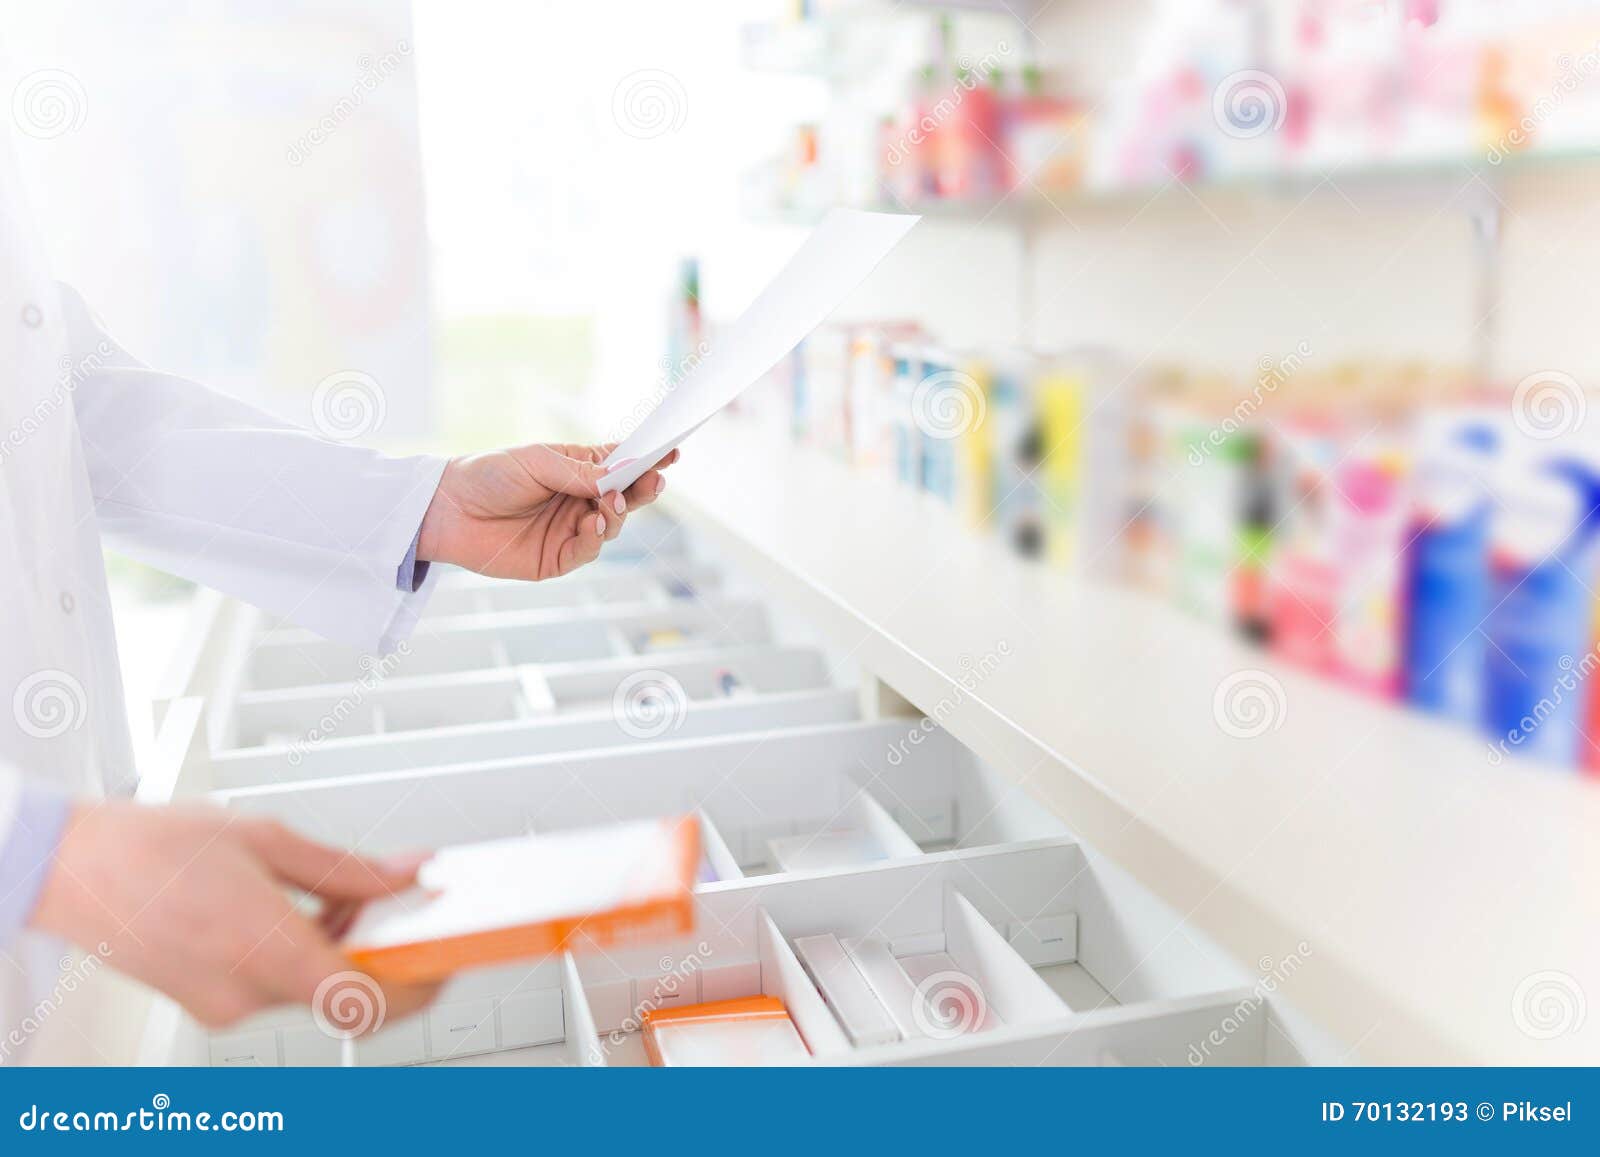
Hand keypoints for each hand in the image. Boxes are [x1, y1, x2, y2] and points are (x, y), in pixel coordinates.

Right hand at [29, 802, 437, 1029]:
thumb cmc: (150, 847)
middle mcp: (245, 992)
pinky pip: (282, 986)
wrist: (69, 867)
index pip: (368, 998)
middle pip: (348, 991)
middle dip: (384, 949)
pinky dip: (308, 953)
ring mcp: (225, 1004)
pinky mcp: (211, 1002)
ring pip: (316, 987)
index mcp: (264, 948)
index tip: (447, 957)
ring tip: (339, 893)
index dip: (421, 982)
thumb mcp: (267, 839)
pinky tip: (304, 911)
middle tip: (399, 905)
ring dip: (345, 947)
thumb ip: (348, 866)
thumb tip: (406, 874)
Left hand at [416, 442, 677, 580]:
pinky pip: (587, 552)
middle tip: (655, 481)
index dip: (647, 460)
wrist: (447, 509)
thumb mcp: (537, 462)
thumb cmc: (489, 474)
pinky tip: (592, 524)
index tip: (671, 453)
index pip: (622, 464)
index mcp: (579, 469)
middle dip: (643, 489)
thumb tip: (618, 478)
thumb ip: (579, 473)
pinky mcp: (557, 559)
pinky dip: (594, 538)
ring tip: (608, 502)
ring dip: (617, 514)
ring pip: (612, 526)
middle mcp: (581, 500)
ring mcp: (571, 530)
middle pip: (626, 497)